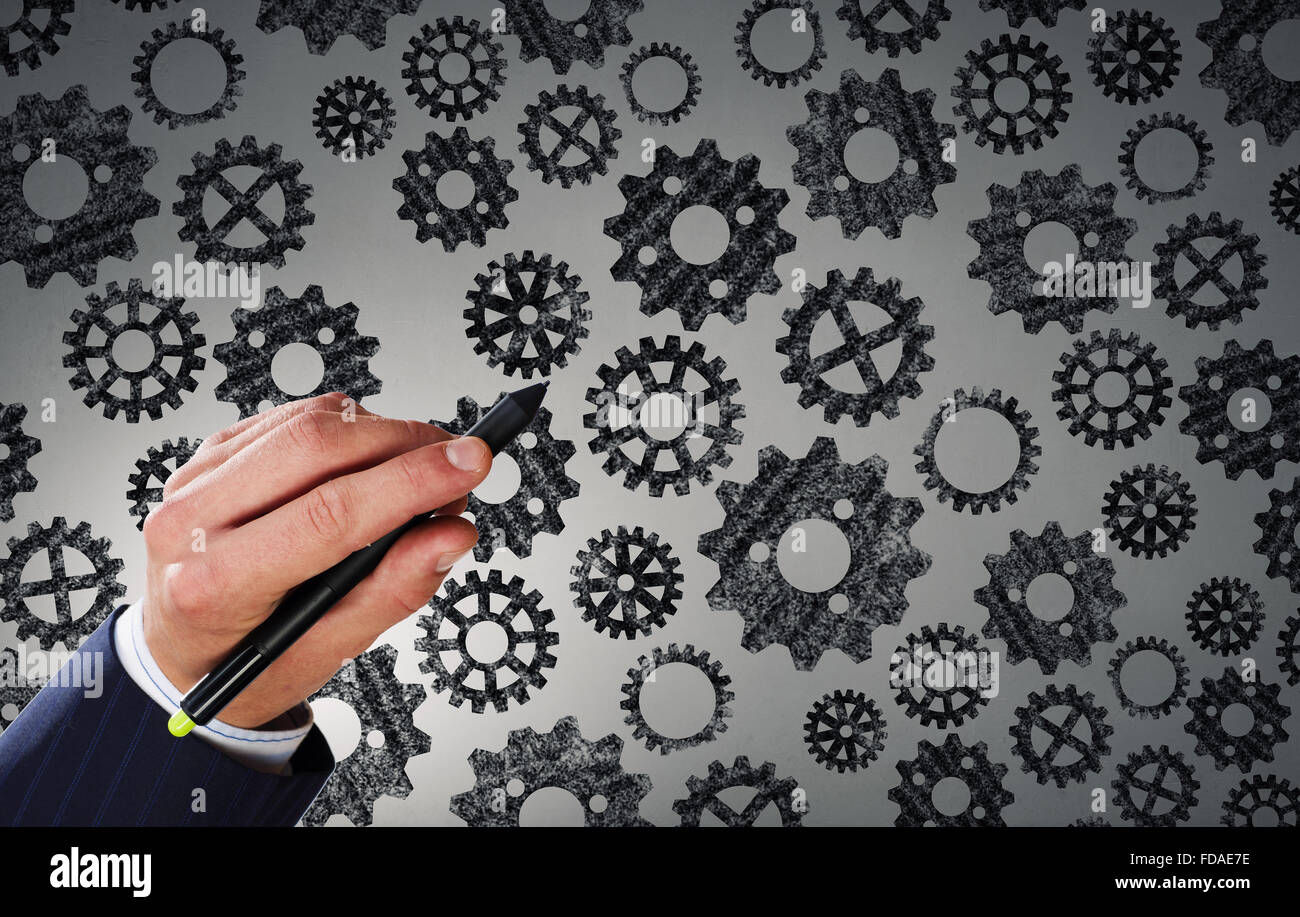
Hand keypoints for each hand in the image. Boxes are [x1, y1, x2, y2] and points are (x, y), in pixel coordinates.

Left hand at [141, 393, 491, 728]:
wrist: (185, 654)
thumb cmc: (250, 663)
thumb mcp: (327, 651)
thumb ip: (393, 591)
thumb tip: (450, 536)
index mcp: (215, 585)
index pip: (329, 515)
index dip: (410, 483)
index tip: (469, 465)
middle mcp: (192, 522)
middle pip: (317, 449)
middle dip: (406, 446)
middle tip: (460, 465)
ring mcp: (194, 480)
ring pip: (307, 422)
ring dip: (383, 433)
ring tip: (423, 470)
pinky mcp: (210, 454)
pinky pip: (292, 417)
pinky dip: (348, 429)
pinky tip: (372, 460)